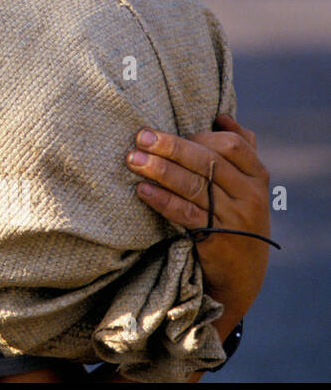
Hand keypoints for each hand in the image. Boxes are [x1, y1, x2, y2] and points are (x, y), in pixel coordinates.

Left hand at [126, 114, 271, 322]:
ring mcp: (236, 219)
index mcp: (257, 175)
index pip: (231, 145)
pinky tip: (142, 191)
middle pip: (209, 162)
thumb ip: (239, 149)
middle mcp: (251, 195)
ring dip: (160, 171)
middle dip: (171, 147)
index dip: (197, 137)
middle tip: (141, 137)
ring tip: (133, 160)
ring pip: (196, 187)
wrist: (243, 274)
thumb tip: (221, 115)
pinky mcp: (217, 239)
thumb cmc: (235, 216)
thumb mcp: (246, 185)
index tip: (166, 135)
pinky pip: (187, 214)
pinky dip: (163, 200)